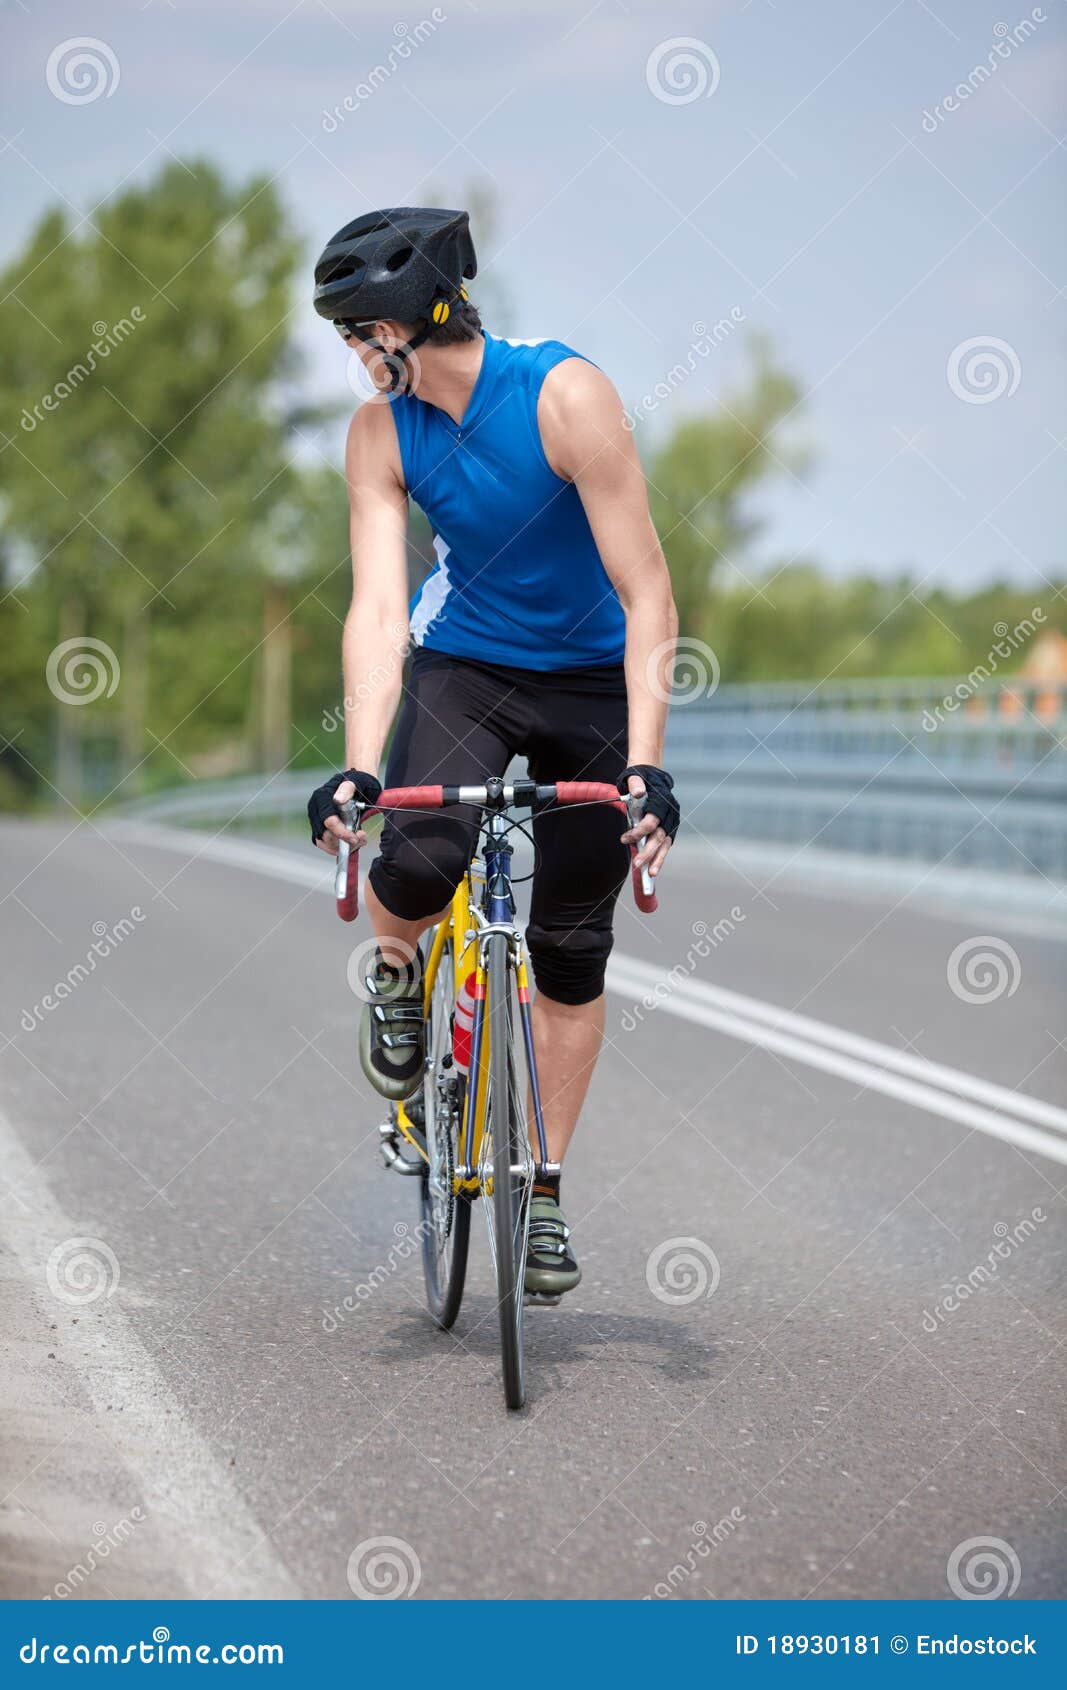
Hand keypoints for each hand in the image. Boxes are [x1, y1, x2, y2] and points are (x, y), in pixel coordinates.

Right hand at [308, 768, 381, 853]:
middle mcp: (315, 809)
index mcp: (321, 798)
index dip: (342, 833)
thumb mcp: (356, 783)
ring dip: (342, 846)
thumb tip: (338, 799)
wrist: (359, 784)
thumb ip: (347, 789)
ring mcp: (316, 819)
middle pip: (325, 836)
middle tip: (361, 838)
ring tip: (359, 839)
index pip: (328, 822)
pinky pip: (325, 843)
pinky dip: (338, 847)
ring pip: (324, 842)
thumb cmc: (359, 783)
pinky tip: (351, 840)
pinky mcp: (319, 827)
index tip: (356, 837)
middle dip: (344, 841)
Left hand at [618, 764, 678, 878]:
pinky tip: (652, 868)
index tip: (624, 839)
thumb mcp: (635, 777)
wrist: (652, 777)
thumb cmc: (641, 779)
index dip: (638, 832)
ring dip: (658, 860)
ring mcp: (670, 823)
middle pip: (659, 837)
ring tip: (650, 875)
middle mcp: (669, 815)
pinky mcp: (668, 829)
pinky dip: (659, 857)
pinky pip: (664, 845)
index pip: (652, 822)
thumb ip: (636, 785)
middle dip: (649, 852)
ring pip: (665, 844)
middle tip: (637, 864)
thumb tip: (637, 793)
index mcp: (661, 803)